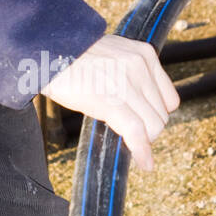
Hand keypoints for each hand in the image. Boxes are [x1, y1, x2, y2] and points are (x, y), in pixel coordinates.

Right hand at [42, 35, 179, 170]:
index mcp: (144, 55)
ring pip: (153, 126)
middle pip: (161, 115)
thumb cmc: (72, 57)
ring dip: (141, 139)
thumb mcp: (112, 54)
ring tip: (124, 140)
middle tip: (126, 131)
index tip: (142, 121)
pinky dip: (142, 152)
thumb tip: (137, 104)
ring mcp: (127, 84)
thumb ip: (130, 74)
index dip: (155, 114)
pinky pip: (137, 132)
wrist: (46, 52)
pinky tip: (144, 164)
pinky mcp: (111, 101)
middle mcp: (140, 67)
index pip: (170, 99)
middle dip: (147, 128)